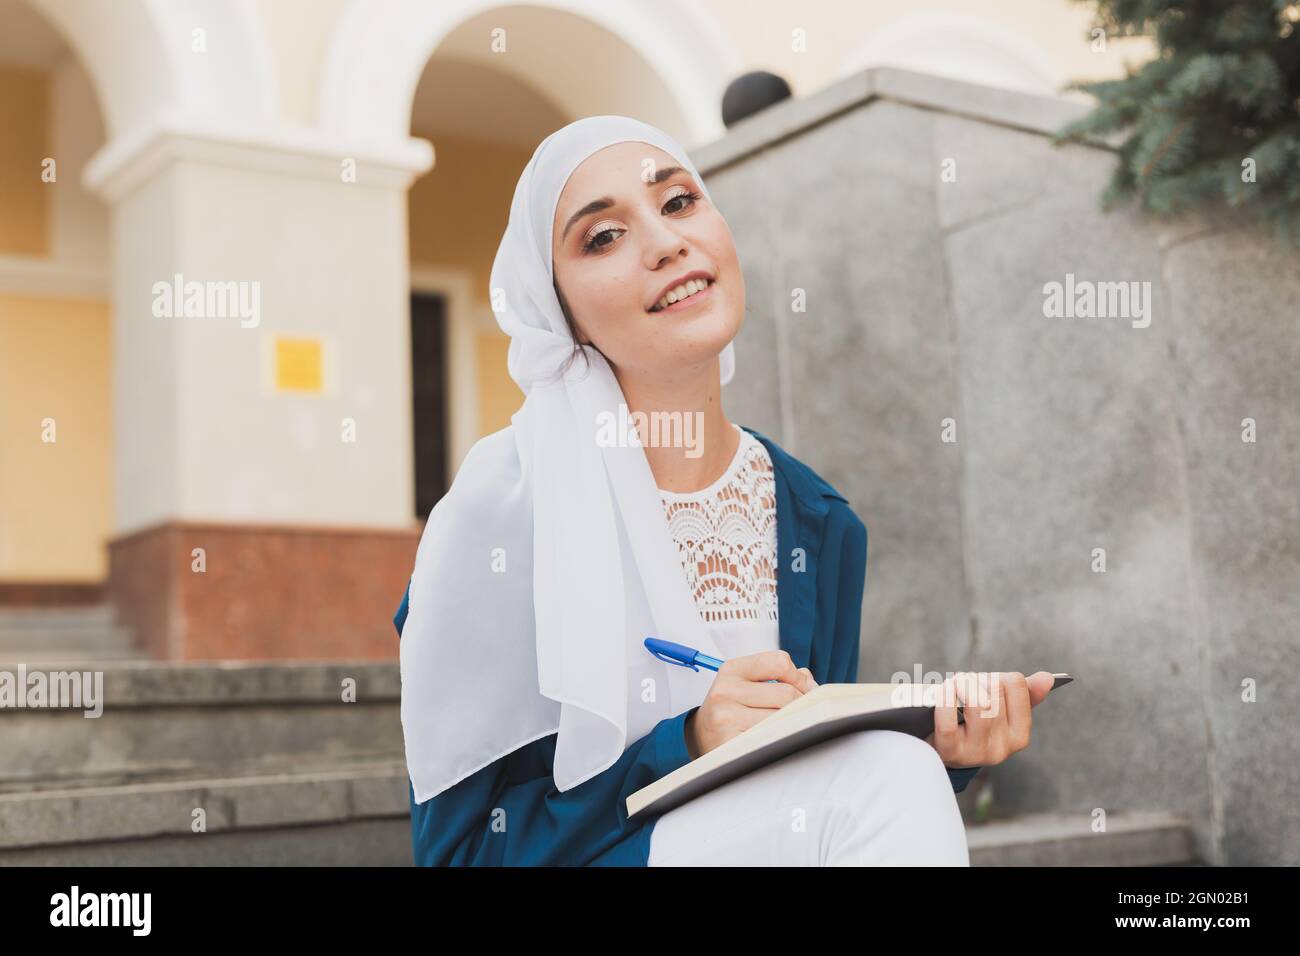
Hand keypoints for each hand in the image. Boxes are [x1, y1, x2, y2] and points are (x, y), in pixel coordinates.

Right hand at [684, 650, 816, 758]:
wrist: (702, 736)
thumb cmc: (733, 707)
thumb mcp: (748, 682)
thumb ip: (779, 674)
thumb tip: (810, 682)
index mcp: (731, 670)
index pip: (779, 662)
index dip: (799, 677)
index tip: (806, 689)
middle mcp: (725, 691)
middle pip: (786, 694)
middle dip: (802, 704)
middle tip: (804, 713)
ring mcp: (726, 718)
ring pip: (783, 718)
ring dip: (793, 724)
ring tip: (788, 727)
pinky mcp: (731, 744)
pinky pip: (773, 739)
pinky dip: (781, 740)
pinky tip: (777, 740)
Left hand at [925, 671, 1055, 768]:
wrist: (943, 755)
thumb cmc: (972, 726)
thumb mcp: (999, 714)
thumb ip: (1025, 696)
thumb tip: (1048, 678)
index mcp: (1020, 735)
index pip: (1016, 684)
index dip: (997, 676)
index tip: (985, 683)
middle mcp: (1002, 747)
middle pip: (995, 691)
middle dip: (976, 679)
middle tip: (963, 682)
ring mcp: (977, 751)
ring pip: (978, 702)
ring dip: (960, 684)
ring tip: (953, 685)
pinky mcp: (951, 750)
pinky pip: (949, 717)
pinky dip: (944, 697)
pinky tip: (942, 692)